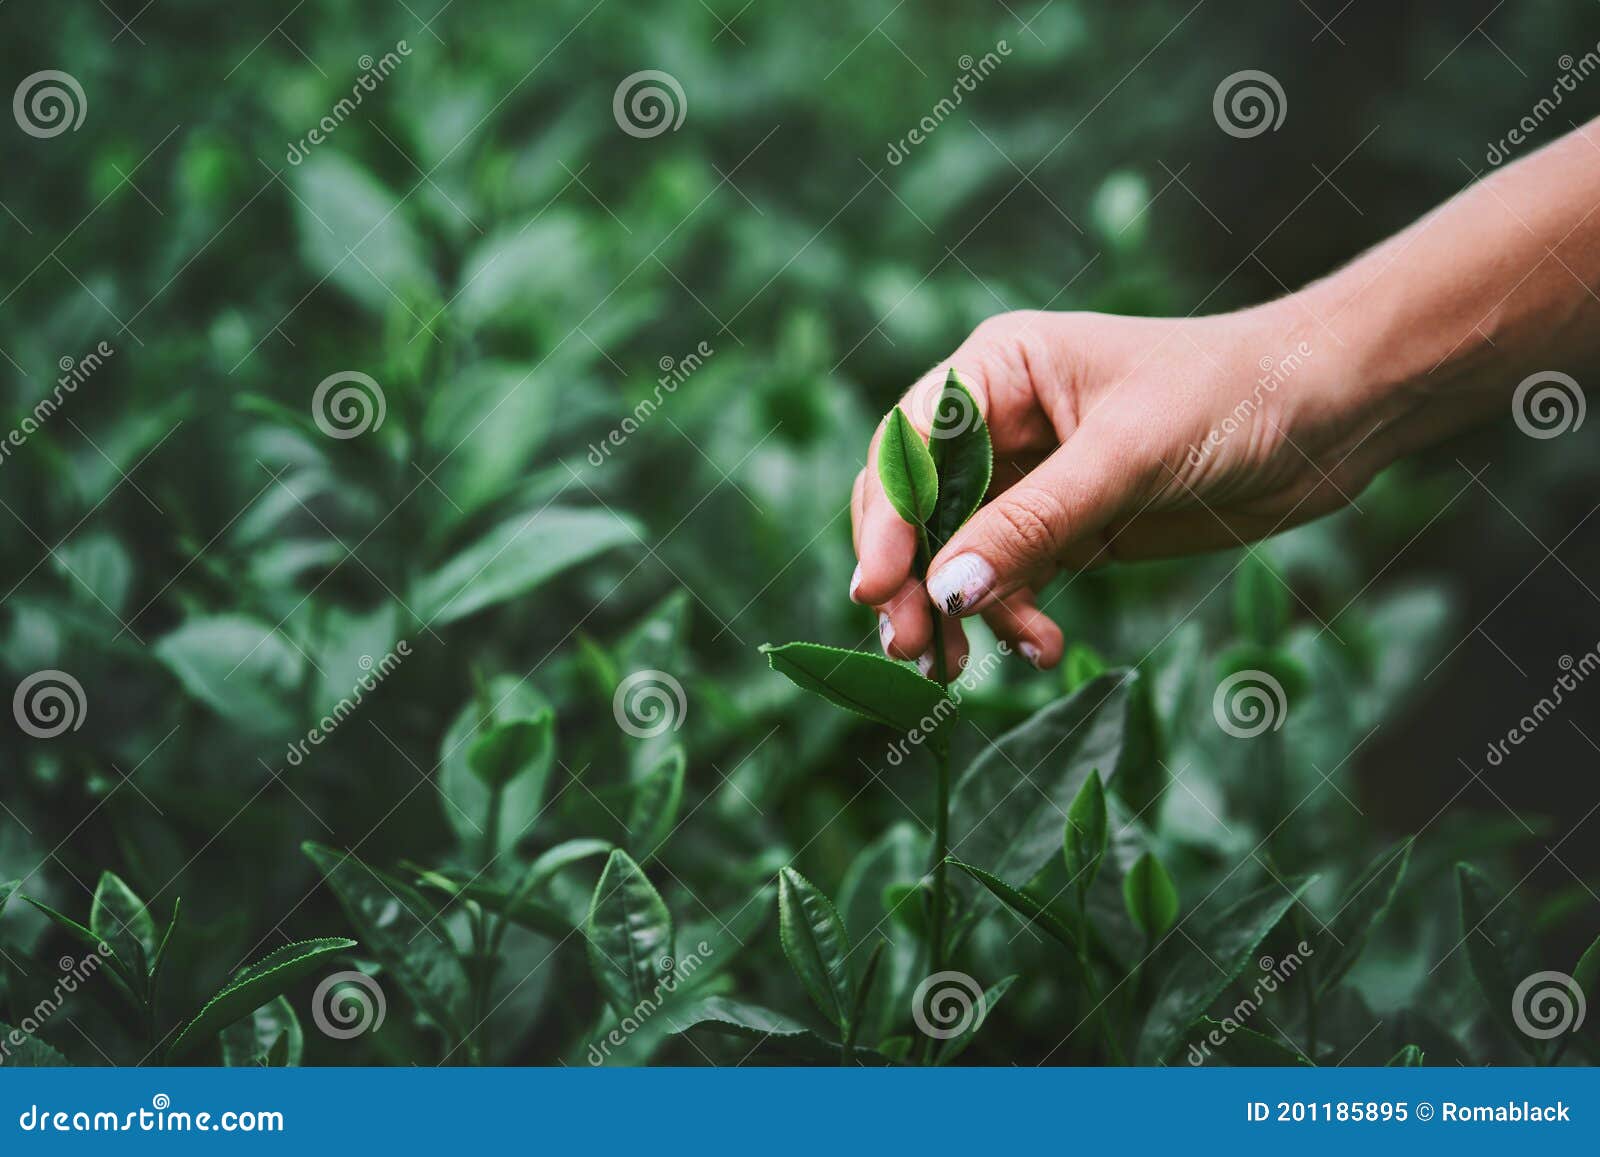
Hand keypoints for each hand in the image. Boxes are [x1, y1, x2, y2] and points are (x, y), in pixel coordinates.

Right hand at [849, 305, 1404, 670]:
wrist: (1332, 415)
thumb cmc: (1233, 397)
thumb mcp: (1127, 458)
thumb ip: (1032, 524)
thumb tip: (943, 593)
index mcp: (1000, 369)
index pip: (911, 445)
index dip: (887, 518)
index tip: (877, 588)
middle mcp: (1002, 419)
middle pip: (918, 505)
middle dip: (910, 575)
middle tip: (907, 647)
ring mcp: (1032, 477)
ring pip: (958, 552)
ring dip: (957, 611)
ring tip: (958, 670)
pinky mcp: (1067, 525)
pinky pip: (1010, 578)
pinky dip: (1011, 616)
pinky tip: (1039, 646)